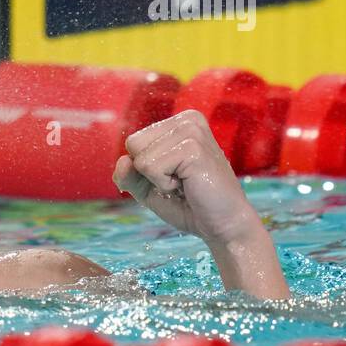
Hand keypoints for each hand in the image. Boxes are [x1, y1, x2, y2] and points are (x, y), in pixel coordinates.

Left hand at [112, 109, 261, 247]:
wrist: (222, 225)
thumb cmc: (188, 205)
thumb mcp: (147, 188)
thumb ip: (128, 174)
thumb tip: (123, 160)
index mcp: (180, 123)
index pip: (133, 142)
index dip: (145, 168)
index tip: (174, 176)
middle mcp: (188, 120)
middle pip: (133, 145)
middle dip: (149, 172)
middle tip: (180, 181)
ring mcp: (192, 131)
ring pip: (140, 158)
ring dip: (158, 180)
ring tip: (186, 183)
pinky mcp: (193, 148)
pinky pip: (150, 168)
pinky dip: (164, 185)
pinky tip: (189, 185)